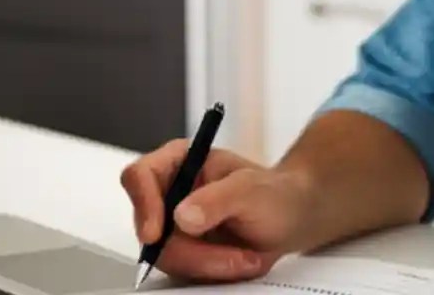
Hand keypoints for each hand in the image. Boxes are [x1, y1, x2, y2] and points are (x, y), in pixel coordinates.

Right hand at [120, 139, 317, 282]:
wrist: (294, 218)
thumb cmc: (275, 193)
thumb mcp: (253, 189)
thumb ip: (219, 198)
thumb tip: (182, 216)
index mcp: (180, 162)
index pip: (140, 176)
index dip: (142, 203)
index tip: (156, 233)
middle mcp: (170, 193)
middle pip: (151, 228)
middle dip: (193, 250)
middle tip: (236, 258)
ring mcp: (174, 226)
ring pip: (167, 256)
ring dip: (209, 264)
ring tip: (247, 258)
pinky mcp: (184, 252)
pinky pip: (184, 271)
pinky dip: (213, 272)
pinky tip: (240, 262)